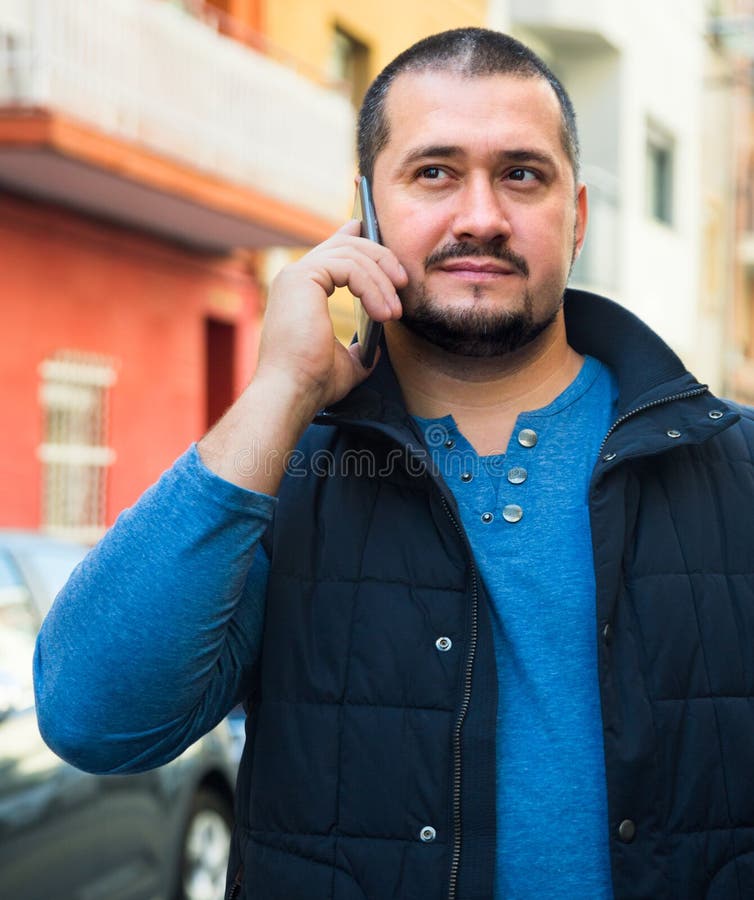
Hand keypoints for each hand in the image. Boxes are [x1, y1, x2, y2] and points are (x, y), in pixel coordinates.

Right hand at [257, 219, 406, 413]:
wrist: (292, 393)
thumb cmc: (313, 383)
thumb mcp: (347, 362)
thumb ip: (359, 348)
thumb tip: (376, 345)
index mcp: (301, 291)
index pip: (331, 251)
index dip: (354, 236)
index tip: (374, 232)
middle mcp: (295, 277)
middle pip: (346, 245)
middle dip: (381, 258)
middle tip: (403, 282)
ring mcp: (296, 274)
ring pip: (352, 254)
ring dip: (382, 280)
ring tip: (394, 311)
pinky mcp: (302, 277)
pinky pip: (349, 266)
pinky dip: (372, 287)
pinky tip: (383, 312)